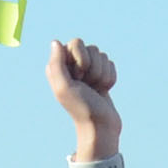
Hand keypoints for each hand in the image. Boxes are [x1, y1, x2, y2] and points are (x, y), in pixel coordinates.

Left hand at [46, 37, 120, 154]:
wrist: (100, 126)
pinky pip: (110, 64)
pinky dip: (110, 79)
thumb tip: (56, 42)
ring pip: (102, 56)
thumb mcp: (64, 87)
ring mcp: (87, 69)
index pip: (75, 43)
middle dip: (94, 68)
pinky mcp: (101, 75)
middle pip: (91, 48)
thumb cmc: (81, 108)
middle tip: (88, 85)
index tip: (78, 78)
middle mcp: (72, 64)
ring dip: (102, 75)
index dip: (81, 59)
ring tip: (96, 89)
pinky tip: (103, 90)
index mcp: (59, 65)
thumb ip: (57, 64)